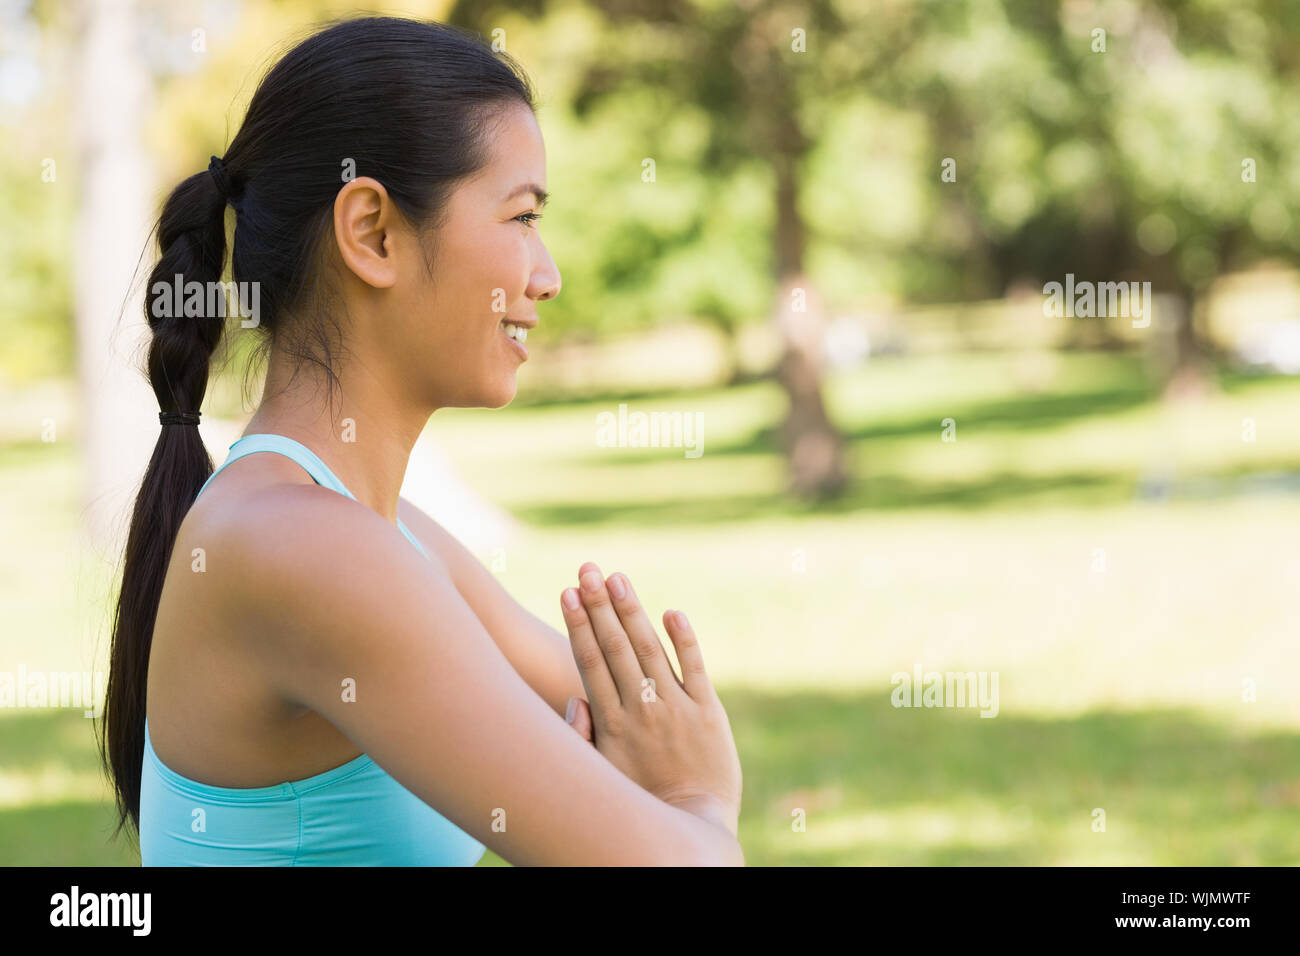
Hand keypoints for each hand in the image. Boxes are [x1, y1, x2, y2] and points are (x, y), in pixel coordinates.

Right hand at [560, 562, 741, 834]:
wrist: (692, 825)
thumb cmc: (641, 801)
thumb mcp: (601, 773)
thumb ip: (582, 737)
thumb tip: (575, 699)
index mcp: (612, 723)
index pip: (591, 662)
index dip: (579, 625)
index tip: (568, 592)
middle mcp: (641, 710)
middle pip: (616, 648)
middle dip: (599, 606)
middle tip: (587, 569)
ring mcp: (676, 708)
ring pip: (650, 651)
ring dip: (632, 613)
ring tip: (617, 579)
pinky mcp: (708, 712)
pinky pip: (695, 669)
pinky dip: (684, 640)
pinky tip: (672, 612)